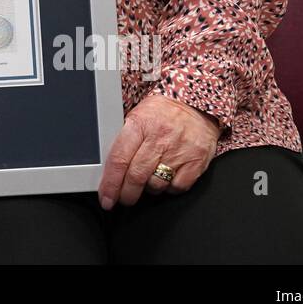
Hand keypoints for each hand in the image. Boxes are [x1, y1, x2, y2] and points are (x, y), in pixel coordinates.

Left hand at [97, 94, 220, 209]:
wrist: (195, 105)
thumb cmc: (162, 112)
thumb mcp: (137, 116)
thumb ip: (124, 140)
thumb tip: (108, 169)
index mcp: (139, 124)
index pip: (119, 159)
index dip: (110, 183)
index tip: (106, 198)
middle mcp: (159, 138)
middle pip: (136, 176)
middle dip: (126, 194)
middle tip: (123, 198)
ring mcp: (179, 151)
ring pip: (156, 184)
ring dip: (148, 189)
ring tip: (148, 179)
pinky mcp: (196, 162)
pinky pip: (177, 187)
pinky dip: (169, 188)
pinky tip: (167, 178)